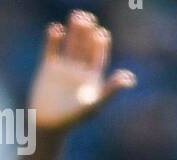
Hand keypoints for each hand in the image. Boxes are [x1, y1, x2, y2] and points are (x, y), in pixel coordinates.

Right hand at [29, 11, 134, 131]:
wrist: (47, 126)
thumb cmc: (72, 119)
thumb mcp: (94, 104)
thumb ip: (111, 90)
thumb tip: (130, 79)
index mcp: (92, 74)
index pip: (99, 52)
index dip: (100, 41)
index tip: (99, 34)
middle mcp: (79, 68)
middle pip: (86, 44)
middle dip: (87, 31)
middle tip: (87, 19)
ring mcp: (64, 66)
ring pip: (71, 42)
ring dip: (74, 29)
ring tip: (75, 16)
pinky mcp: (48, 67)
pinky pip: (52, 48)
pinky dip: (53, 37)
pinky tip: (56, 29)